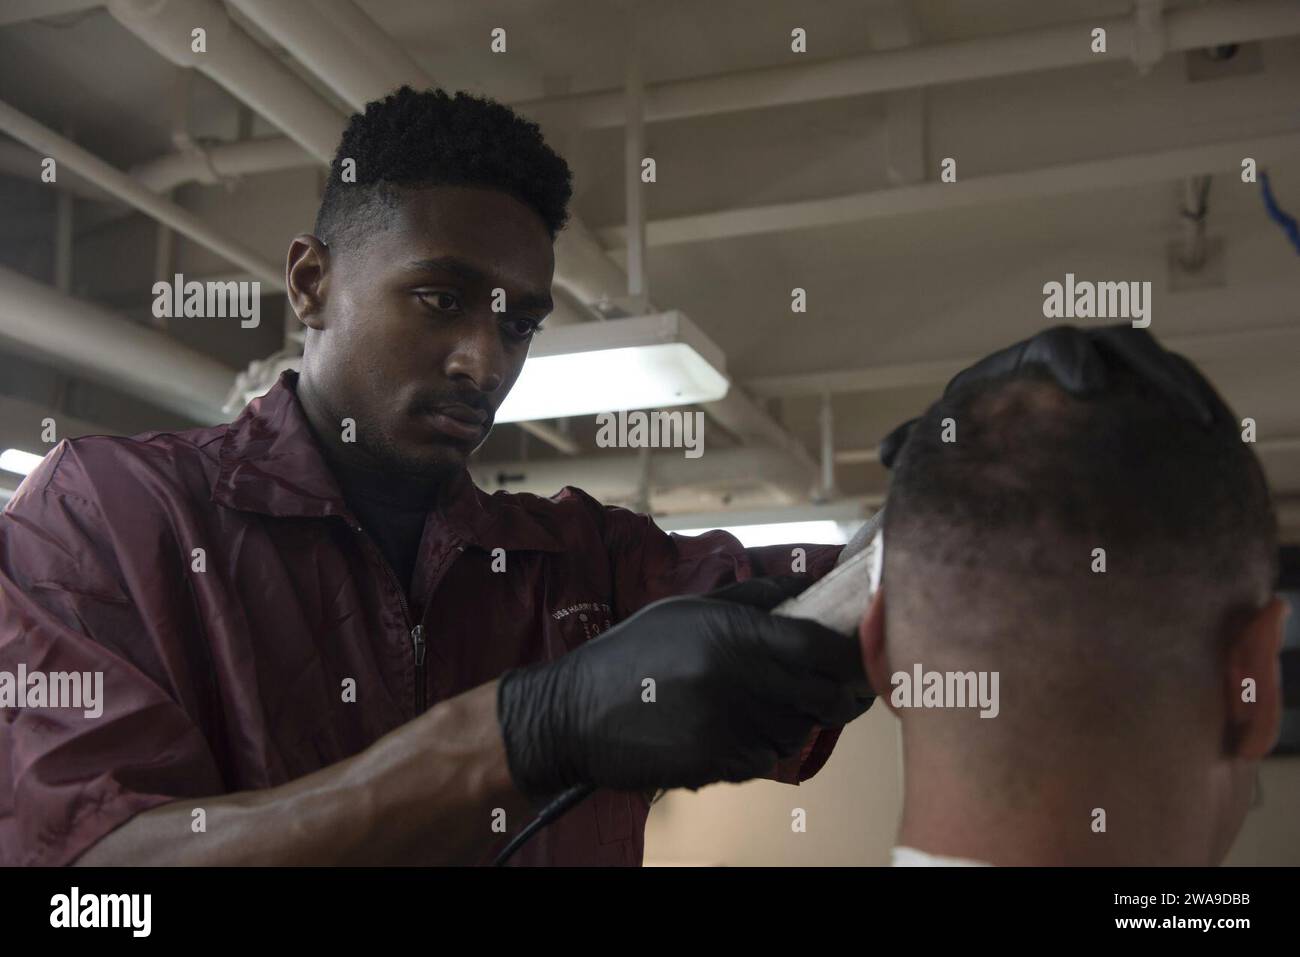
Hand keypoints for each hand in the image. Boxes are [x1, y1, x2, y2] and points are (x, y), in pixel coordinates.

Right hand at [497, 585, 871, 797]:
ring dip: (799, 722)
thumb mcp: (685, 610)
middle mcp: (733, 679)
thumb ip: (751, 600)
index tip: (861, 658)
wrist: (573, 714)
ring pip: (797, 731)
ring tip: (776, 707)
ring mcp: (726, 726)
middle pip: (822, 695)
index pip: (817, 646)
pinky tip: (738, 731)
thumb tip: (804, 586)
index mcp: (729, 632)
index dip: (850, 655)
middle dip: (843, 697)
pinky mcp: (714, 764)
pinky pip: (766, 760)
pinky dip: (764, 748)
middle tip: (846, 692)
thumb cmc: (630, 655)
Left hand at [879, 324, 1227, 467]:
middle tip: (1172, 407)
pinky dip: (1196, 405)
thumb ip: (921, 444)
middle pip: (1120, 343)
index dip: (1070, 358)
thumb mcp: (946, 446)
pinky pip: (1175, 392)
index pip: (1052, 345)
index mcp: (1025, 365)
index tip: (1086, 388)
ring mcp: (1111, 374)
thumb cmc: (971, 443)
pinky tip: (1215, 440)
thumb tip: (887, 452)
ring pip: (1156, 363)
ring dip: (1184, 386)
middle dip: (1148, 369)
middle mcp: (1071, 360)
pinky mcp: (1138, 399)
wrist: (1003, 450)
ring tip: (1206, 425)